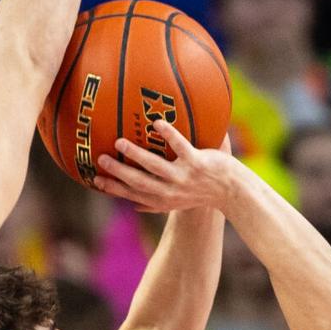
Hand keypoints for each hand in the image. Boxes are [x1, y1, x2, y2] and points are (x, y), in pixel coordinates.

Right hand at [95, 123, 241, 212]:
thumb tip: (134, 205)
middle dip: (119, 172)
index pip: (133, 194)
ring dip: (136, 154)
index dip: (114, 188)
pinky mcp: (198, 164)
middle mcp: (171, 191)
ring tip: (120, 142)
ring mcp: (184, 177)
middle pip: (139, 181)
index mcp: (163, 200)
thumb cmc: (203, 194)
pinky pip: (182, 147)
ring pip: (155, 166)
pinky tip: (157, 124)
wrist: (234, 192)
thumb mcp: (177, 204)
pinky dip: (170, 136)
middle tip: (102, 158)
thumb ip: (156, 204)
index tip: (96, 180)